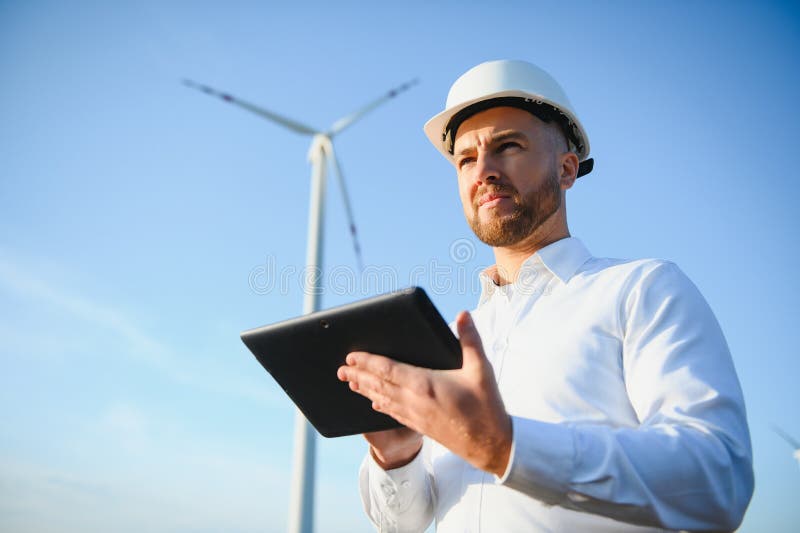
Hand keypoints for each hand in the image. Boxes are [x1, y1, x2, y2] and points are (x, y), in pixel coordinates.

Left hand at [337, 311, 511, 476]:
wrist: (490, 445)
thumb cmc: (486, 407)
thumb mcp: (481, 369)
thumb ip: (470, 340)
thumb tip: (464, 315)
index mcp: (425, 384)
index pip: (388, 370)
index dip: (367, 362)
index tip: (352, 356)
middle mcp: (415, 401)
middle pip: (378, 385)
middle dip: (358, 375)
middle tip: (340, 368)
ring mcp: (415, 415)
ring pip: (382, 400)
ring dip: (364, 390)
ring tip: (349, 382)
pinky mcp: (420, 425)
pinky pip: (392, 413)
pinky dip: (379, 405)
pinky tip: (373, 402)